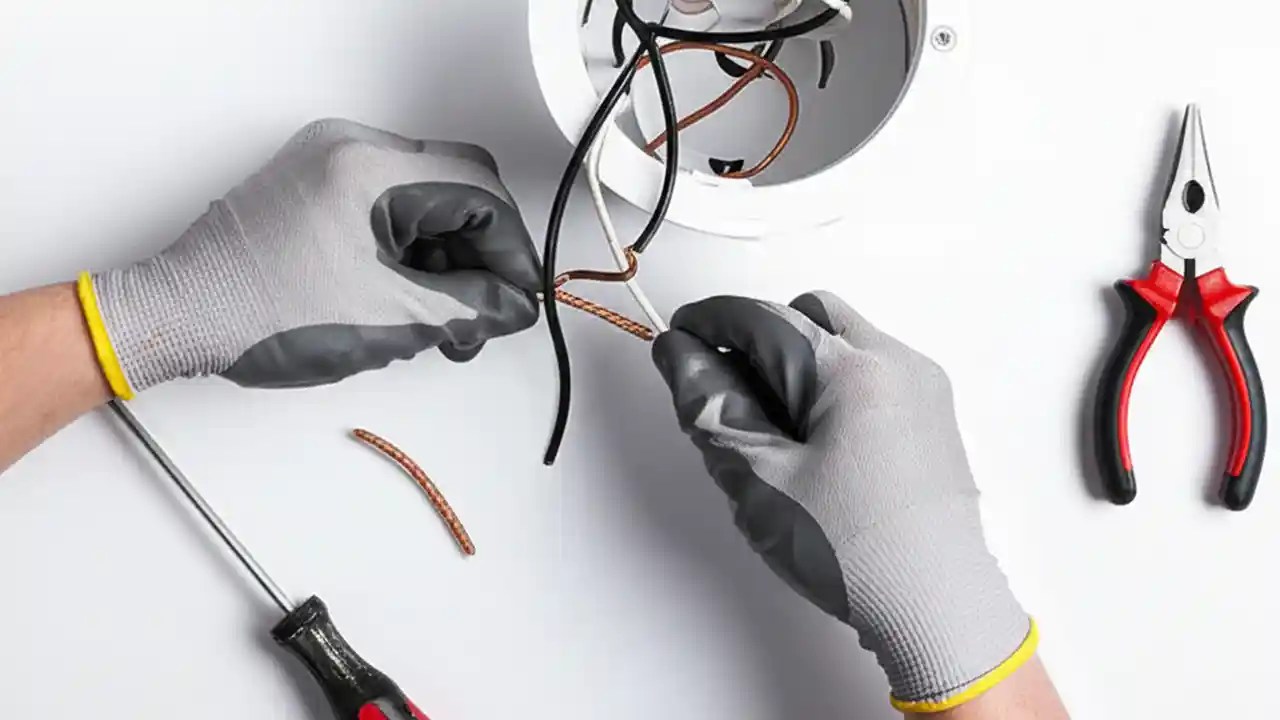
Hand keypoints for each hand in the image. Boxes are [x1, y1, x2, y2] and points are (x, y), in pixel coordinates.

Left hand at [78, 119, 540, 397]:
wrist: (179, 318)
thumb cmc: (256, 315)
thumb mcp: (390, 320)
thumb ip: (472, 309)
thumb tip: (516, 304)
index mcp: (370, 170)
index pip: (481, 195)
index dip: (513, 252)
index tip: (518, 297)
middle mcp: (350, 148)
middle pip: (459, 188)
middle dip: (481, 254)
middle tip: (484, 310)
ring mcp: (328, 161)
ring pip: (426, 196)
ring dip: (445, 256)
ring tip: (438, 318)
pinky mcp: (314, 183)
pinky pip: (387, 202)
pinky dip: (408, 247)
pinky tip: (404, 295)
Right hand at [651, 291, 1035, 712]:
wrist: (939, 610)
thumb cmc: (855, 554)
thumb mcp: (760, 480)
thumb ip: (710, 406)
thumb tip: (679, 354)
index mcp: (852, 371)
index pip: (761, 318)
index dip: (709, 321)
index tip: (676, 337)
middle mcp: (896, 363)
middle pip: (808, 315)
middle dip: (757, 338)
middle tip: (722, 388)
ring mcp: (921, 388)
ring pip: (842, 342)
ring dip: (796, 362)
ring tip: (768, 430)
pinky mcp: (931, 417)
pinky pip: (871, 374)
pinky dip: (830, 386)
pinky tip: (811, 443)